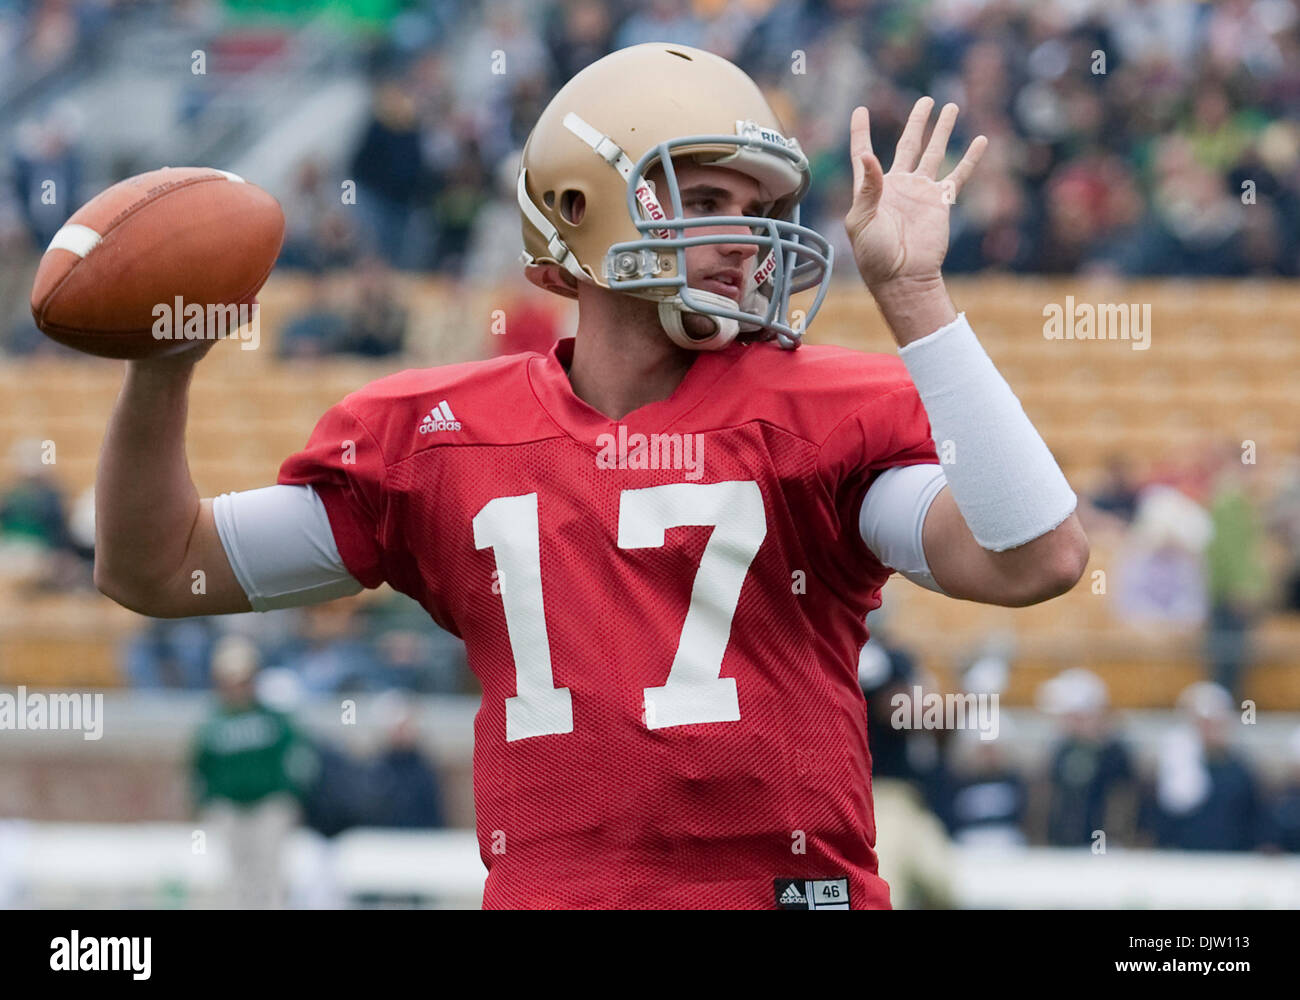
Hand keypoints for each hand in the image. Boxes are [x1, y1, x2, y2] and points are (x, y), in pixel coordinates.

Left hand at [844, 98, 986, 291]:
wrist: (903, 276)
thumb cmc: (875, 255)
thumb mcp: (862, 221)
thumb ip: (867, 187)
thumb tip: (868, 154)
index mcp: (872, 189)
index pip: (863, 153)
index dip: (861, 131)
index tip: (861, 110)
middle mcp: (898, 185)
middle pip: (908, 144)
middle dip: (917, 121)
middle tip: (926, 100)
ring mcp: (920, 192)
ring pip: (933, 153)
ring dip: (942, 130)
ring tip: (950, 107)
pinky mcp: (940, 202)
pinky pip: (957, 175)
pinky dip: (969, 158)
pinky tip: (980, 141)